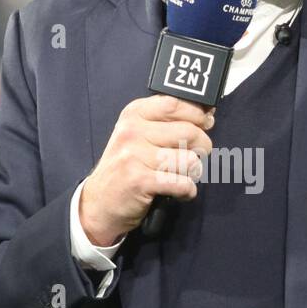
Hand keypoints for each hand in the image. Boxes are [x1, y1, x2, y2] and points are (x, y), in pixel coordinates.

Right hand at [79, 95, 214, 245]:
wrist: (98, 203)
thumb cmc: (126, 167)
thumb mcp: (138, 135)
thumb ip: (167, 122)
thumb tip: (207, 112)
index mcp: (134, 114)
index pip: (175, 104)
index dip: (198, 114)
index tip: (206, 123)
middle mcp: (132, 131)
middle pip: (189, 132)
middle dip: (203, 146)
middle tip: (196, 156)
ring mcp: (134, 156)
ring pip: (189, 159)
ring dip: (194, 171)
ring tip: (182, 175)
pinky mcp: (140, 181)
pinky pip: (182, 183)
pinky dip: (187, 191)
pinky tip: (179, 191)